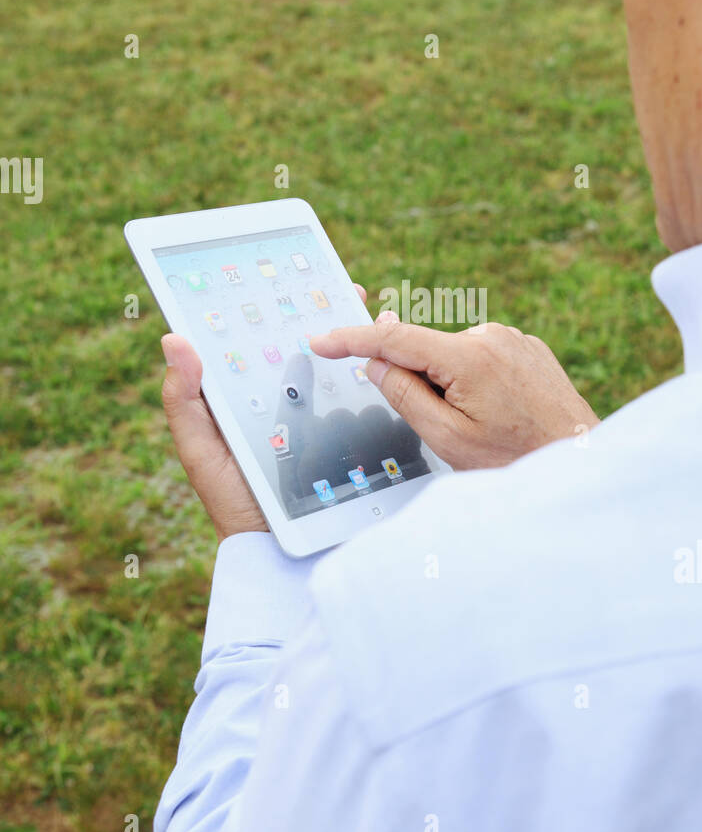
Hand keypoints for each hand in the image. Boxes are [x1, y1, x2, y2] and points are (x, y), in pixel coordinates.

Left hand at [161, 284, 367, 543]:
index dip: (287, 308)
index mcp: (255, 395)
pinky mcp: (356, 445)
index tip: (305, 277)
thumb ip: (184, 400)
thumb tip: (173, 337)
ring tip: (382, 327)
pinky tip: (397, 371)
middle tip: (356, 295)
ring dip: (368, 350)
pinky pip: (372, 409)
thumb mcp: (200, 450)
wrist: (277, 553)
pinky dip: (386, 388)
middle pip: (319, 351)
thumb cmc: (231, 500)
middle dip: (339, 321)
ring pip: (350, 374)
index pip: (271, 341)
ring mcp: (329, 423)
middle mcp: (295, 403)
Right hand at [309, 316, 599, 469]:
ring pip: (454, 356)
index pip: (394, 339)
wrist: (580, 458)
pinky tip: (501, 413)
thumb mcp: (447, 438)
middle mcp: (491, 334)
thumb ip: (405, 395)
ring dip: (452, 384)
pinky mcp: (527, 346)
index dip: (352, 339)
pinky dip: (476, 381)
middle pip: (426, 351)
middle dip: (421, 383)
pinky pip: (481, 357)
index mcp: (469, 356)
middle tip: (451, 426)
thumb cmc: (515, 458)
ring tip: (487, 425)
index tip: (321, 339)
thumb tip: (377, 363)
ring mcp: (513, 337)